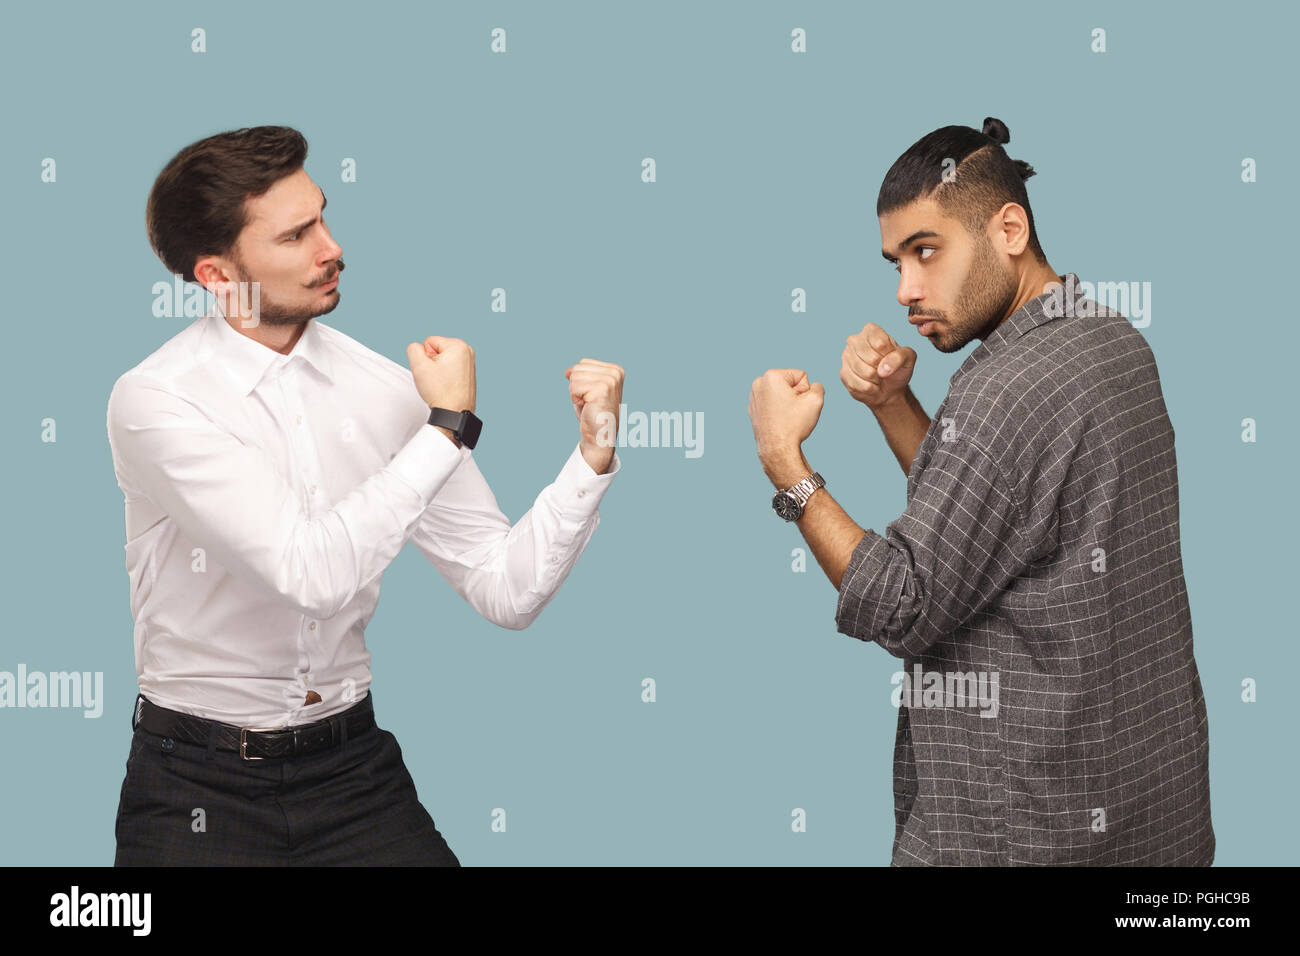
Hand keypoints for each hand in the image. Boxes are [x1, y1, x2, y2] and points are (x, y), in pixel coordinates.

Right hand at [407, 336, 475, 412]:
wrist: (453, 413)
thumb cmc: (440, 392)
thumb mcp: (418, 365)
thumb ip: (413, 349)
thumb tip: (417, 347)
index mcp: (458, 345)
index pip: (429, 342)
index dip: (425, 357)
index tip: (433, 371)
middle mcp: (467, 352)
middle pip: (436, 350)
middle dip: (432, 363)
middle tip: (436, 378)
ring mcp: (470, 363)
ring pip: (442, 360)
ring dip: (438, 370)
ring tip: (442, 383)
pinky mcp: (469, 374)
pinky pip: (449, 369)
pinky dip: (446, 376)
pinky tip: (447, 386)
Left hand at [565, 358, 624, 473]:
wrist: (599, 435)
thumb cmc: (592, 413)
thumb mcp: (587, 389)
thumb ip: (581, 376)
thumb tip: (567, 372)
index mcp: (615, 370)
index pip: (583, 363)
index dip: (580, 381)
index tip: (591, 395)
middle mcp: (615, 373)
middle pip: (578, 368)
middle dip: (577, 386)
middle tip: (589, 401)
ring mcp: (610, 380)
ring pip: (574, 377)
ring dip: (576, 393)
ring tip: (588, 404)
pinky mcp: (601, 389)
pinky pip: (574, 387)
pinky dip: (575, 399)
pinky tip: (587, 406)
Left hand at [748, 368, 822, 478]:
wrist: (777, 449)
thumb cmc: (794, 425)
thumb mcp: (815, 401)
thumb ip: (818, 387)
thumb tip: (813, 386)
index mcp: (771, 376)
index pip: (801, 376)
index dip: (806, 391)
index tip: (798, 405)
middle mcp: (759, 383)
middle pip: (790, 383)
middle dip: (796, 396)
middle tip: (792, 412)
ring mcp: (754, 397)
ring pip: (782, 394)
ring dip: (788, 403)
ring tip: (786, 417)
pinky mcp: (753, 409)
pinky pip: (773, 404)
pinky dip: (779, 411)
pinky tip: (779, 422)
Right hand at [841, 323, 915, 409]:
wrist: (889, 388)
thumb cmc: (898, 369)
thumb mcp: (908, 358)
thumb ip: (899, 357)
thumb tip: (883, 369)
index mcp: (871, 331)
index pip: (880, 344)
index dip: (889, 356)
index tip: (891, 358)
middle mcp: (855, 340)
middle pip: (872, 358)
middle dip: (883, 368)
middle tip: (885, 370)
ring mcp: (846, 357)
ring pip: (865, 372)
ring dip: (877, 380)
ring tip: (878, 377)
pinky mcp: (843, 374)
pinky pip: (859, 384)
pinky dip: (870, 389)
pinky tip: (872, 385)